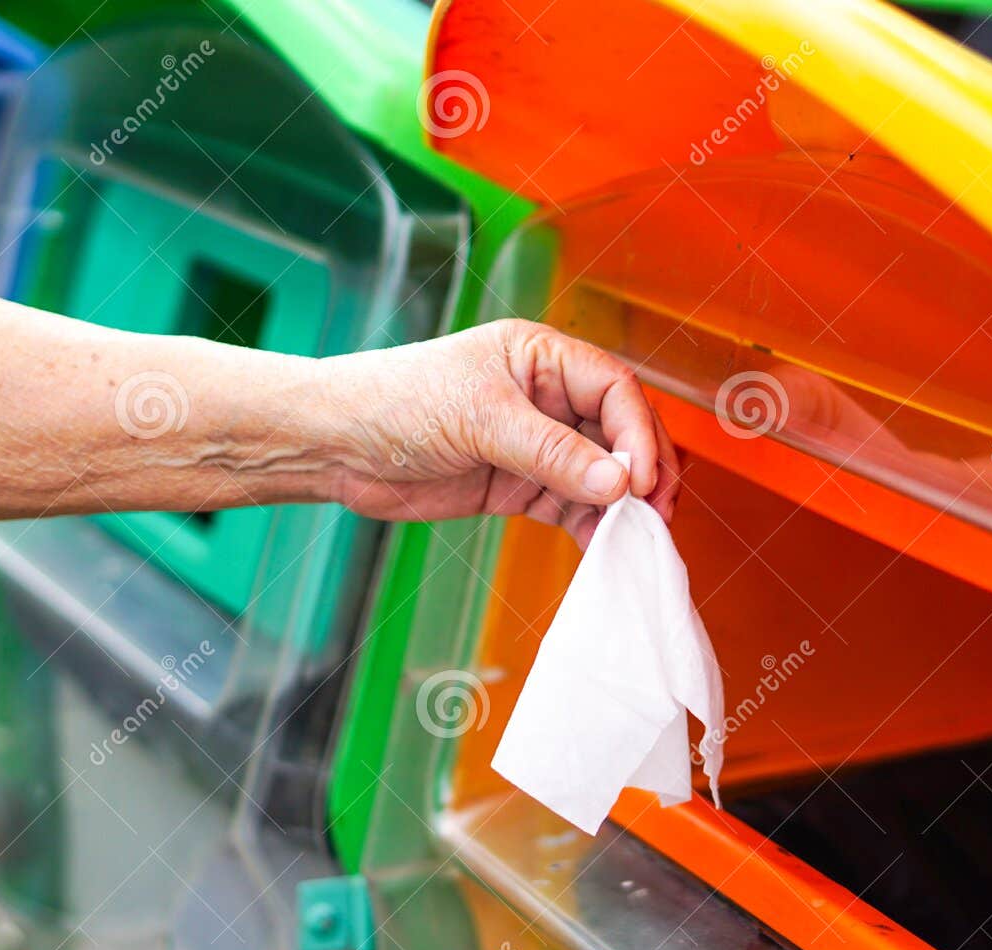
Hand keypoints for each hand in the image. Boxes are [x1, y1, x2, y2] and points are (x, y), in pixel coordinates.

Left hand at [319, 320, 679, 546]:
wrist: (336, 446)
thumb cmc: (396, 402)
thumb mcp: (481, 420)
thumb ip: (552, 453)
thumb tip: (618, 482)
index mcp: (542, 358)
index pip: (613, 389)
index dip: (637, 432)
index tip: (640, 478)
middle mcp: (547, 399)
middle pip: (619, 433)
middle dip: (643, 471)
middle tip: (655, 513)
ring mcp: (535, 446)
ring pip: (601, 476)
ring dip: (621, 507)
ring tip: (635, 539)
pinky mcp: (519, 487)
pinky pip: (571, 508)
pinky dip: (591, 529)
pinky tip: (602, 549)